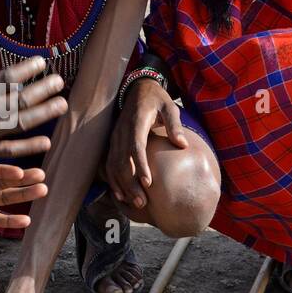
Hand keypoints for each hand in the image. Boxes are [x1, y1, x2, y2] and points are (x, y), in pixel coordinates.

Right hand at [0, 46, 67, 179]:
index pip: (7, 78)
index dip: (27, 70)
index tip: (41, 62)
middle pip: (21, 99)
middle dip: (43, 89)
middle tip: (60, 81)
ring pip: (22, 122)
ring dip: (44, 113)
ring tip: (61, 104)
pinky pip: (12, 150)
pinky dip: (29, 146)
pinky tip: (46, 141)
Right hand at [106, 79, 187, 209]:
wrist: (137, 89)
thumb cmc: (157, 99)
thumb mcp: (170, 106)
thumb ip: (175, 124)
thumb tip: (182, 145)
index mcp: (137, 122)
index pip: (136, 146)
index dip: (140, 165)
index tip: (148, 183)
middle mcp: (122, 132)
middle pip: (122, 161)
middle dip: (130, 184)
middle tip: (142, 202)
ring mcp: (115, 138)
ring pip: (114, 166)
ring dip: (122, 186)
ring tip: (135, 203)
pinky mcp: (113, 143)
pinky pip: (109, 164)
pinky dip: (113, 180)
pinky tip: (120, 195)